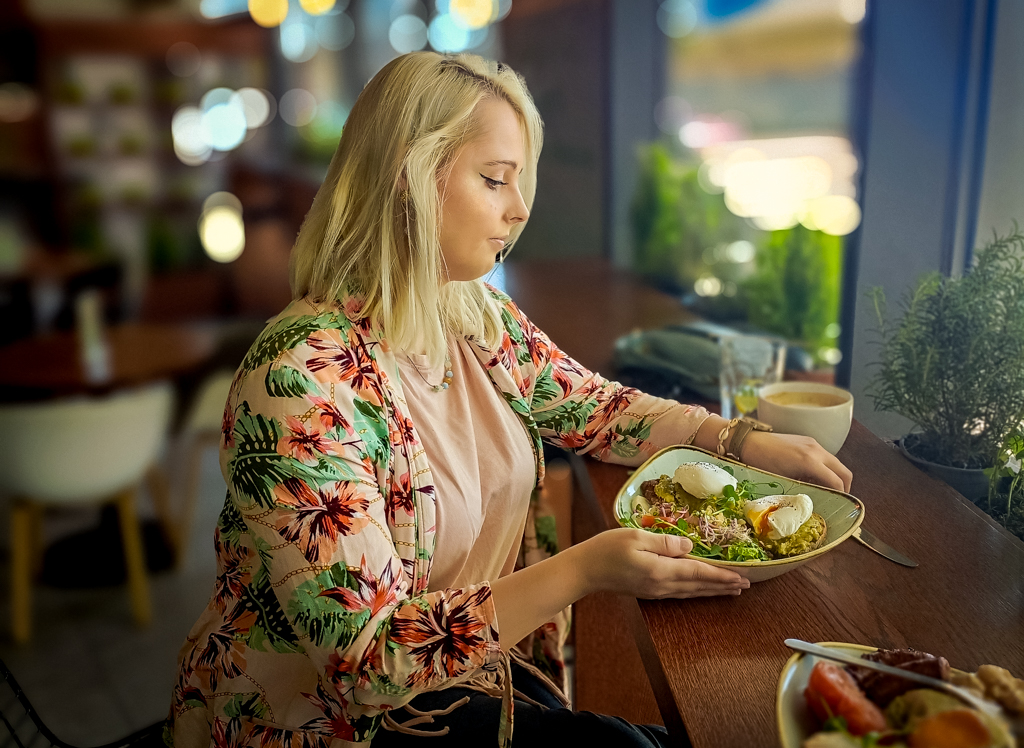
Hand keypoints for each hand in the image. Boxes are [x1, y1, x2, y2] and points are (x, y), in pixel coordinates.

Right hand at [578, 528, 749, 598]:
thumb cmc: (607, 548)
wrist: (585, 570)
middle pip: (698, 586)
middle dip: (723, 586)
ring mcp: (655, 591)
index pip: (698, 573)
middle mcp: (661, 585)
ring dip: (712, 590)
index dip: (721, 575)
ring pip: (691, 592)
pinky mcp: (649, 591)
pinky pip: (680, 593)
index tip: (741, 577)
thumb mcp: (636, 536)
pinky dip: (696, 591)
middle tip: (745, 586)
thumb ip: (665, 542)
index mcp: (661, 570)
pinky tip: (700, 589)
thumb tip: (690, 547)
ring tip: (730, 590)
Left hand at [740, 431, 852, 492]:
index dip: (842, 494)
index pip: (837, 481)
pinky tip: (813, 476)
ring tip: (824, 488)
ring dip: (835, 476)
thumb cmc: (761, 463)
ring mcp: (813, 443)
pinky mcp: (808, 440)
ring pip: (835, 463)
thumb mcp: (784, 481)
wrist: (749, 442)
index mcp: (810, 462)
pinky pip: (825, 456)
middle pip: (843, 471)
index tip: (840, 503)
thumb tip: (818, 497)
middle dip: (845, 486)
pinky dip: (826, 467)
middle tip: (839, 497)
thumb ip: (805, 488)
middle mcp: (816, 450)